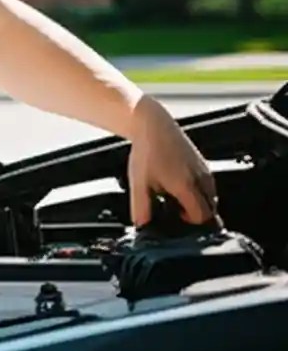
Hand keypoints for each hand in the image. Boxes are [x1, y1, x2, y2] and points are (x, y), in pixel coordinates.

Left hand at [127, 97, 219, 227]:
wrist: (153, 126)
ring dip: (199, 204)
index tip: (178, 220)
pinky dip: (200, 192)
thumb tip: (142, 225)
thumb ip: (141, 207)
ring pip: (211, 198)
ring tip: (177, 199)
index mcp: (186, 186)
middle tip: (177, 211)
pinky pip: (209, 186)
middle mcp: (200, 179)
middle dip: (196, 215)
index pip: (202, 216)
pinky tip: (181, 187)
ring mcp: (205, 170)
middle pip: (210, 209)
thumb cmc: (147, 151)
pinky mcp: (204, 164)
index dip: (191, 223)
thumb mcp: (138, 183)